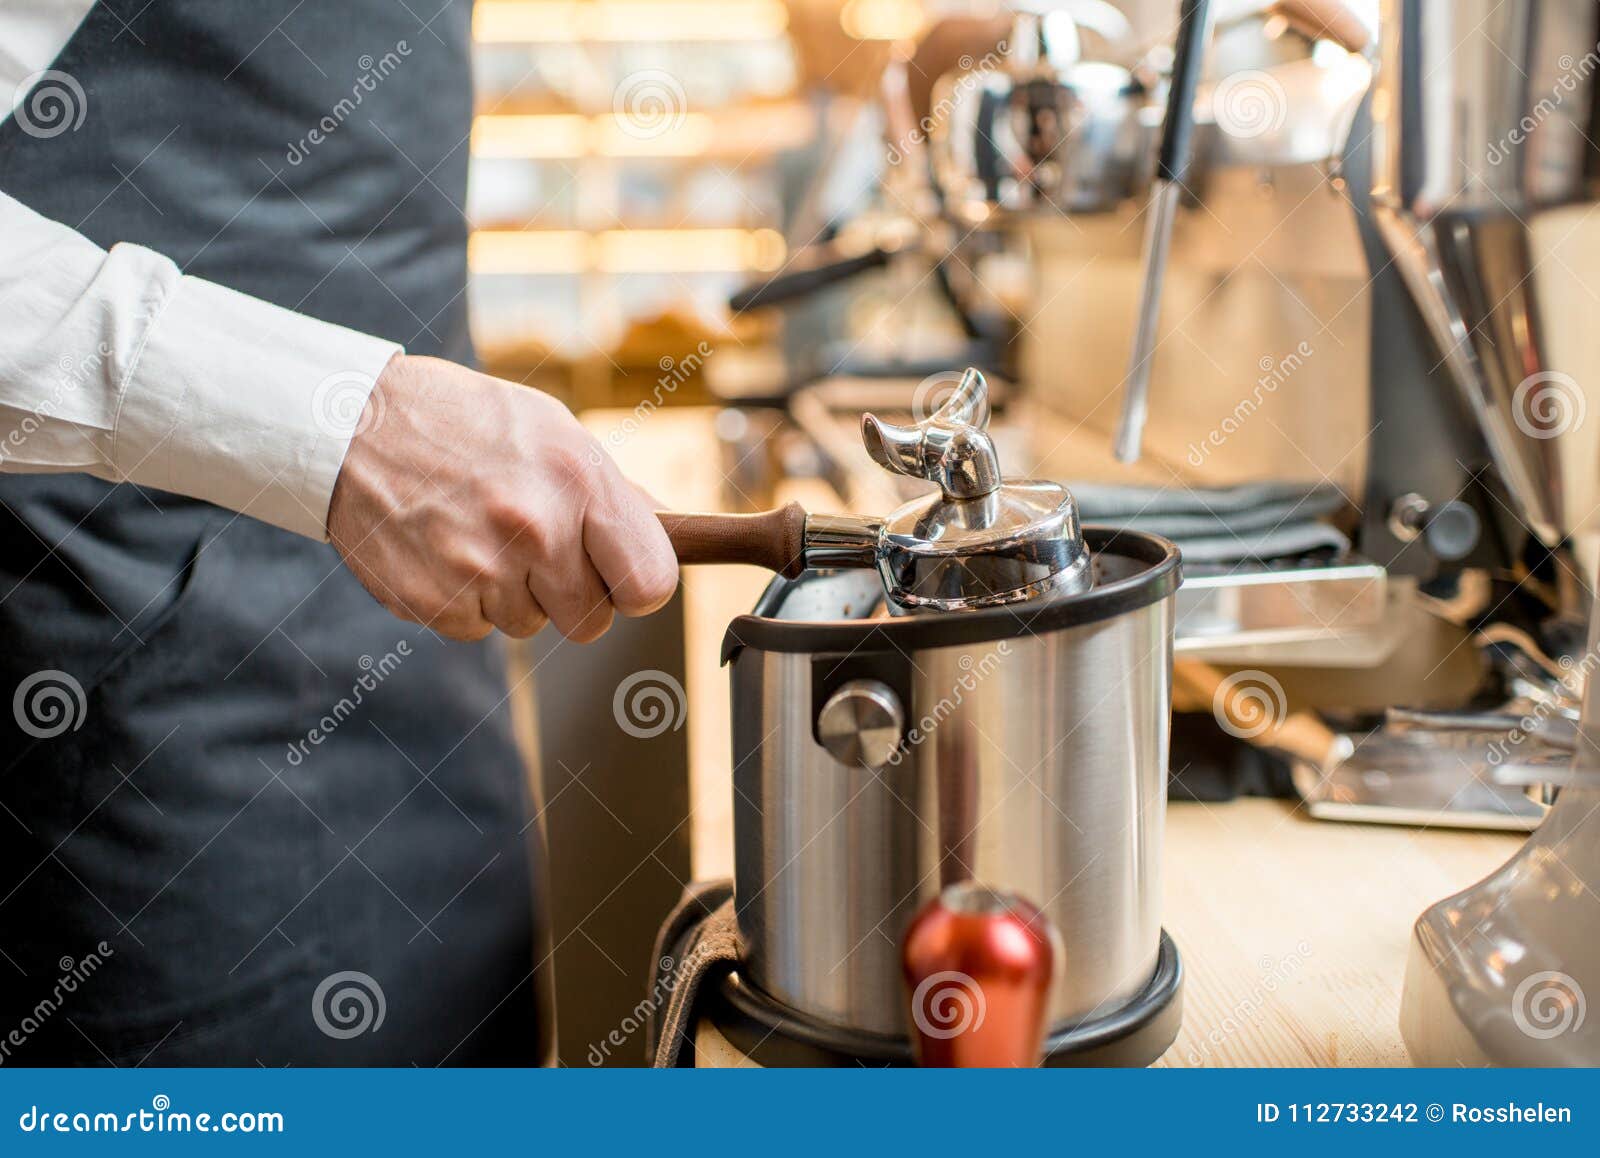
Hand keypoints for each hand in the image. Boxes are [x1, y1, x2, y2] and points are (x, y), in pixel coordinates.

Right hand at [327, 354, 677, 641]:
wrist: (354, 425)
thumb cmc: (464, 422)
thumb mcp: (553, 430)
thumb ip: (612, 492)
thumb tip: (670, 529)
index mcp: (577, 482)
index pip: (650, 584)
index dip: (637, 586)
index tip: (621, 575)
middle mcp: (534, 530)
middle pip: (591, 621)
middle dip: (572, 594)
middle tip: (537, 547)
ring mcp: (480, 571)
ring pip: (530, 625)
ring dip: (514, 593)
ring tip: (480, 532)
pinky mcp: (432, 602)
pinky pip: (477, 628)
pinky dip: (466, 600)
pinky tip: (447, 548)